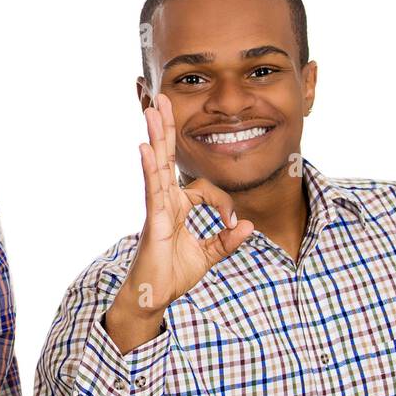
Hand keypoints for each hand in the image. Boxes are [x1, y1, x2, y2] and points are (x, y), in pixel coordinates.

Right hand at [105, 93, 253, 352]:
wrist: (153, 297)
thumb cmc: (172, 275)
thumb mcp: (208, 256)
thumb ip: (227, 241)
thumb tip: (249, 227)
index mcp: (178, 207)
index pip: (203, 188)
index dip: (224, 204)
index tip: (235, 225)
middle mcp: (165, 201)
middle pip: (166, 157)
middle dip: (166, 128)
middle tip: (161, 99)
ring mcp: (157, 208)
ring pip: (157, 165)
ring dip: (155, 135)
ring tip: (151, 110)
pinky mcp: (153, 219)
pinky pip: (152, 189)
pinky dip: (150, 168)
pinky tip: (146, 148)